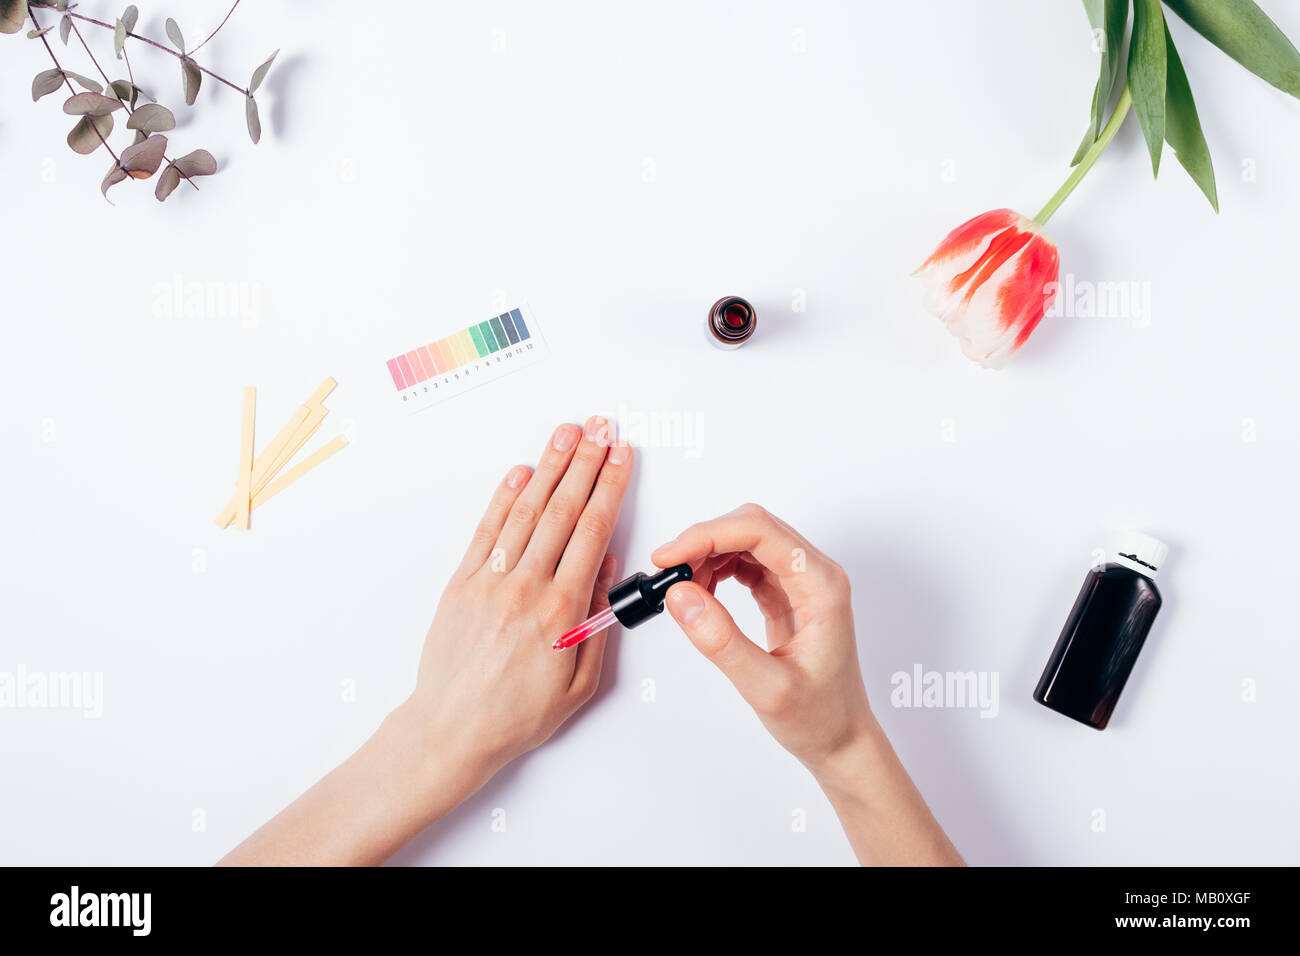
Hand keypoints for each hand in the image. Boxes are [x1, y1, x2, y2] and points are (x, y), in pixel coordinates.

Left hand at [409, 416, 630, 779]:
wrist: (452, 730)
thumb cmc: (517, 715)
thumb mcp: (582, 682)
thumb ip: (599, 623)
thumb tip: (606, 570)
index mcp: (561, 611)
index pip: (593, 532)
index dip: (610, 487)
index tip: (622, 458)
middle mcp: (525, 588)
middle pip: (563, 510)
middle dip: (587, 463)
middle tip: (602, 428)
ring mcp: (490, 582)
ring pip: (526, 511)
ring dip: (550, 466)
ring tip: (567, 434)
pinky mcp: (461, 583)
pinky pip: (486, 530)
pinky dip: (504, 496)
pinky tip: (521, 471)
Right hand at [653, 504, 961, 864]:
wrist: (842, 740)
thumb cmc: (819, 718)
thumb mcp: (766, 688)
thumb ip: (721, 641)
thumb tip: (680, 596)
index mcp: (822, 587)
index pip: (761, 532)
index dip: (709, 535)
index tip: (669, 558)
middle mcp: (815, 574)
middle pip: (752, 527)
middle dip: (704, 541)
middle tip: (668, 573)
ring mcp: (802, 581)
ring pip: (746, 540)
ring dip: (708, 555)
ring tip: (683, 591)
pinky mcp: (787, 593)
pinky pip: (747, 562)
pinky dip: (717, 569)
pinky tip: (702, 594)